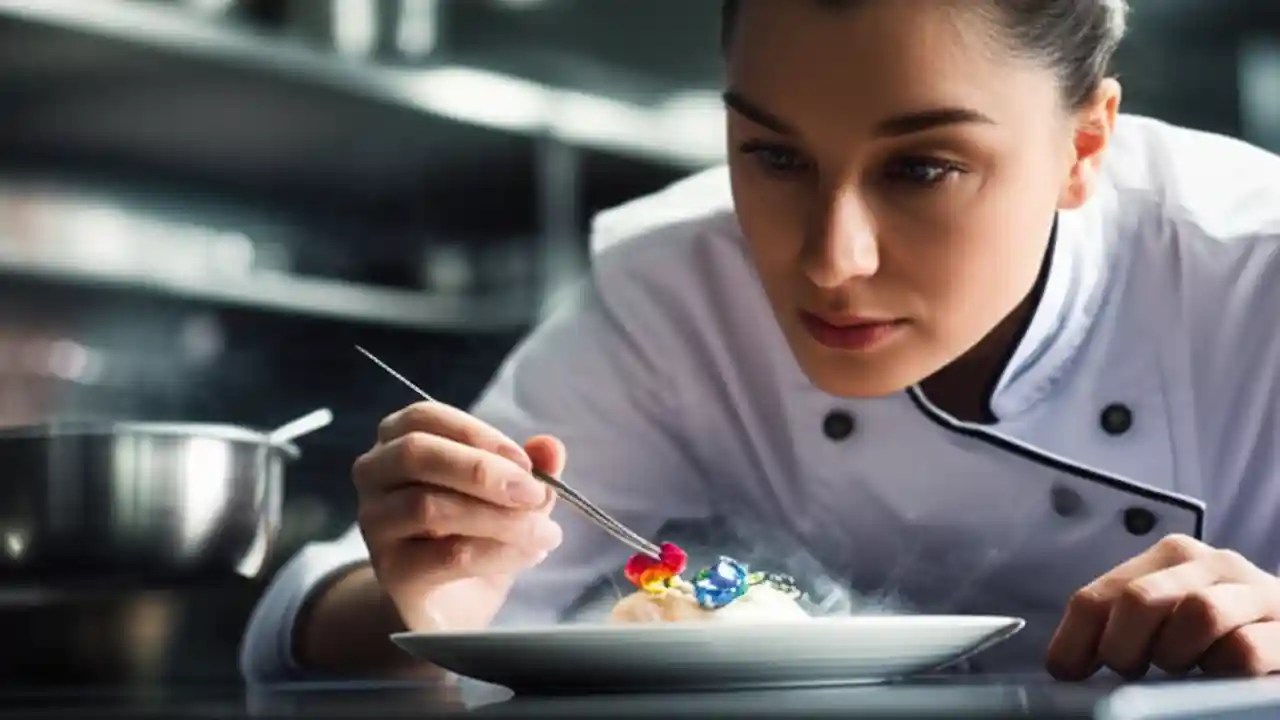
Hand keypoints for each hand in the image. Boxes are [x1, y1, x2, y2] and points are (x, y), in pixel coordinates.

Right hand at [352, 402, 564, 631]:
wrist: (443, 606)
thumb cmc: (469, 535)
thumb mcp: (506, 497)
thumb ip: (526, 470)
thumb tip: (550, 447)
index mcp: (397, 441)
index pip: (425, 417)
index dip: (478, 434)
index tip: (525, 461)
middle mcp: (374, 476)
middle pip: (416, 454)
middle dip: (483, 471)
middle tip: (536, 494)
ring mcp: (376, 524)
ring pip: (429, 507)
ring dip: (499, 518)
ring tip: (543, 533)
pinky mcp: (391, 571)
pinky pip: (446, 555)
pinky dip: (497, 552)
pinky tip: (529, 555)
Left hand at [1046, 534, 1279, 679]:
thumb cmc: (1223, 633)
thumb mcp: (1169, 619)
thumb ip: (1126, 626)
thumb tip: (1066, 666)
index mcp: (1171, 557)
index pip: (1099, 595)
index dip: (1075, 640)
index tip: (1067, 673)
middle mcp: (1212, 564)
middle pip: (1140, 600)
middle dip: (1122, 647)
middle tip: (1130, 672)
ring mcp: (1256, 593)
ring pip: (1197, 613)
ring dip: (1176, 654)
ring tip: (1181, 669)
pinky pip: (1244, 648)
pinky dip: (1223, 669)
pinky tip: (1222, 676)